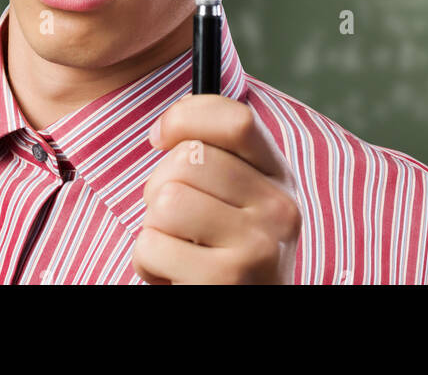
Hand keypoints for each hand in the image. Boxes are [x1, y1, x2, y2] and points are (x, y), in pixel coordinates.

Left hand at [133, 94, 300, 283]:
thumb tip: (167, 128)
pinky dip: (147, 263)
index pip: (236, 119)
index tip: (161, 137)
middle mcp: (279, 207)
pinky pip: (152, 245)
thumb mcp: (236, 202)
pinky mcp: (227, 278)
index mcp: (280, 178)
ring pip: (167, 200)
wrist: (248, 309)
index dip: (185, 118)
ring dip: (153, 228)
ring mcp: (257, 244)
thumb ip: (217, 158)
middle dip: (159, 186)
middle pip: (189, 159)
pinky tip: (174, 275)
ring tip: (176, 248)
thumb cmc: (224, 255)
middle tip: (174, 218)